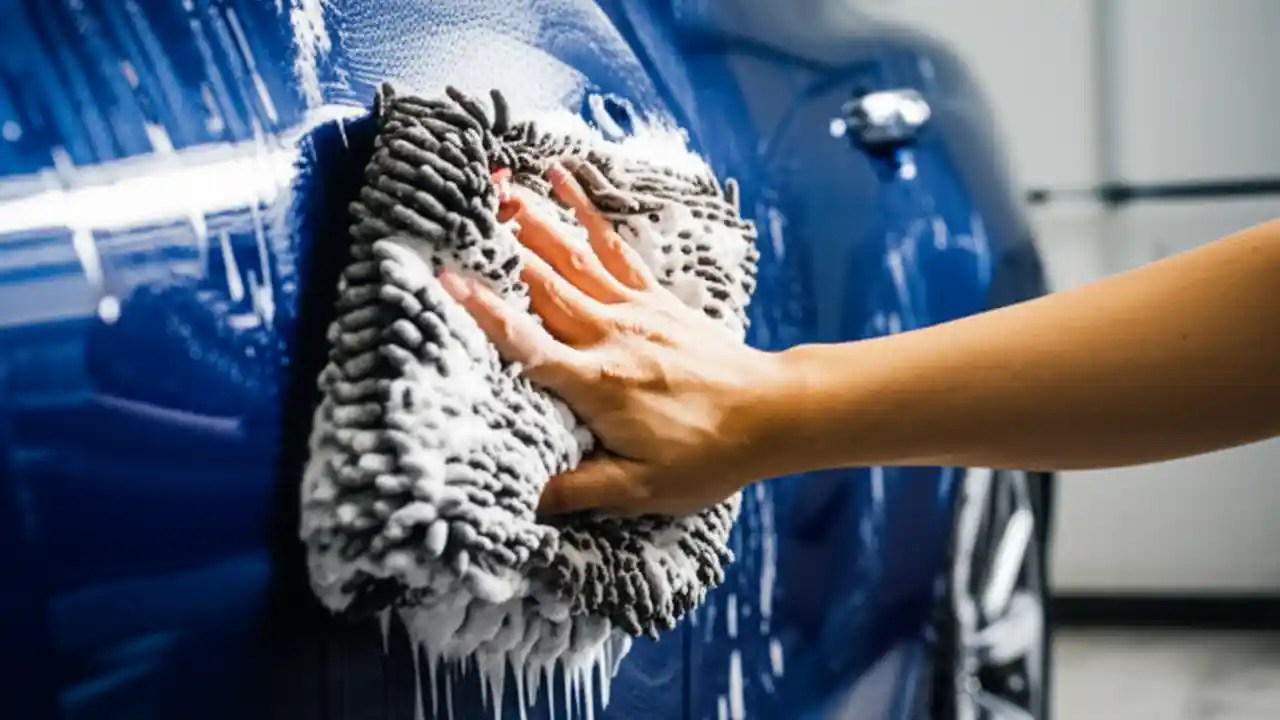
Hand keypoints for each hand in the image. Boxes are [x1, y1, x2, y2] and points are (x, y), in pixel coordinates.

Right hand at [440, 164, 779, 516]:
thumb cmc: (707, 453)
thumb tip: (527, 500)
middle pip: (543, 285)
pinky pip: (613, 247)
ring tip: (498, 185)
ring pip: (571, 257)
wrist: (770, 412)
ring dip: (533, 220)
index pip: (527, 342)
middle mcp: (608, 335)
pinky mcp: (654, 298)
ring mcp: (633, 310)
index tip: (446, 279)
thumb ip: (581, 489)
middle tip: (460, 209)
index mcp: (596, 382)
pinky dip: (587, 211)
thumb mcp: (643, 487)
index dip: (484, 311)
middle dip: (499, 247)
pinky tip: (565, 179)